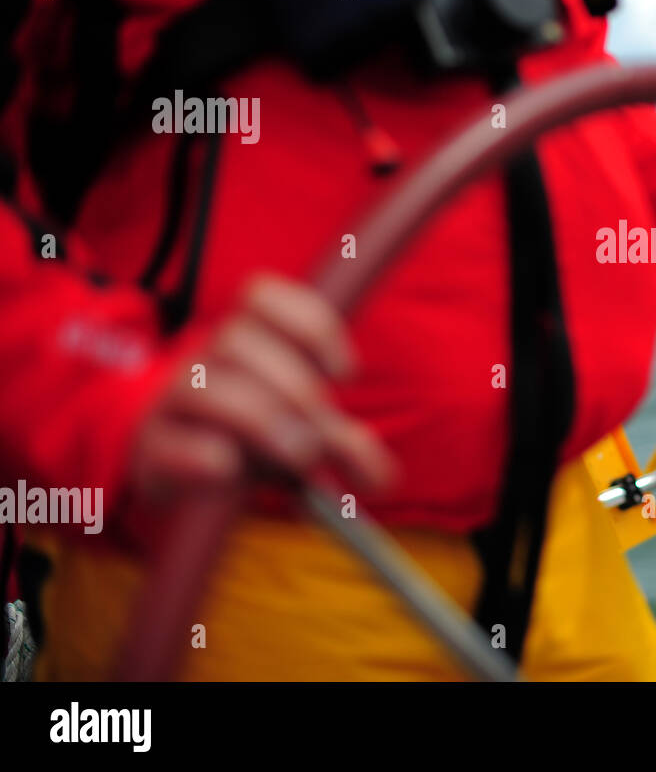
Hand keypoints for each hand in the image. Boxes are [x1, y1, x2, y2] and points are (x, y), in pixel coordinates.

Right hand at [129, 274, 394, 498]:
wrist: (171, 461)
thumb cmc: (248, 431)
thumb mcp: (303, 430)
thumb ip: (346, 445)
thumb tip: (384, 479)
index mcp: (241, 336)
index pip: (262, 296)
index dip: (310, 325)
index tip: (346, 374)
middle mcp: (202, 359)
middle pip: (234, 340)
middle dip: (291, 384)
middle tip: (321, 431)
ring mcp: (170, 402)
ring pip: (200, 387)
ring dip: (259, 418)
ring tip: (299, 456)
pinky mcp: (151, 449)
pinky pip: (166, 441)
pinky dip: (203, 453)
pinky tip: (231, 469)